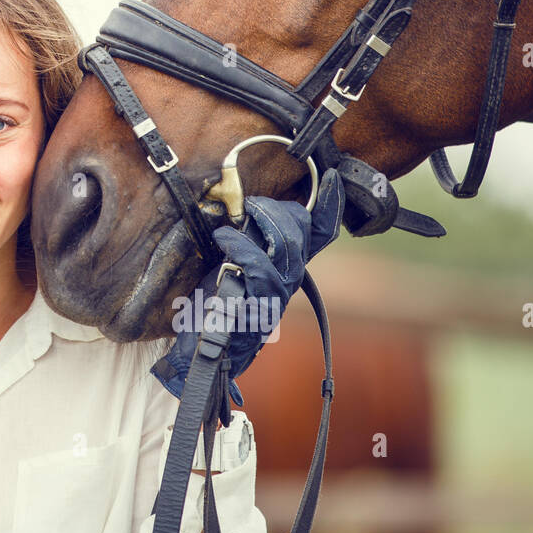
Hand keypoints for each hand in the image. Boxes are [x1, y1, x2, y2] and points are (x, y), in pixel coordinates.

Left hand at [152, 167, 344, 406]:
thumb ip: (248, 242)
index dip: (330, 206)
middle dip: (278, 208)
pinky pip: (259, 267)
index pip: (320, 235)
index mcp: (287, 269)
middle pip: (301, 232)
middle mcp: (288, 281)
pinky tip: (224, 237)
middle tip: (252, 204)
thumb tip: (242, 211)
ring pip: (287, 246)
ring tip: (238, 218)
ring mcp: (276, 295)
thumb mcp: (233, 266)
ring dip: (262, 221)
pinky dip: (240, 245)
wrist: (201, 354)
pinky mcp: (257, 307)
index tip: (332, 178)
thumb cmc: (213, 307)